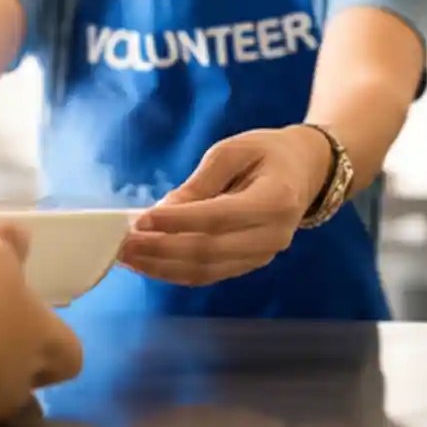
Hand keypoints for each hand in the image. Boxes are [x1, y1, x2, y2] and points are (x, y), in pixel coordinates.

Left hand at [119, 126, 331, 285]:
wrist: (304, 171)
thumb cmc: (266, 152)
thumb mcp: (233, 151)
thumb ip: (199, 183)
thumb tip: (162, 211)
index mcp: (275, 200)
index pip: (218, 217)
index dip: (177, 222)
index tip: (141, 220)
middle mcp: (273, 236)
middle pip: (209, 251)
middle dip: (160, 250)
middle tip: (122, 243)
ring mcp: (262, 256)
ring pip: (205, 270)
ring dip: (161, 267)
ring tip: (126, 257)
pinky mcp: (248, 264)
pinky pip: (207, 275)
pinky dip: (173, 273)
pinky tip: (146, 264)